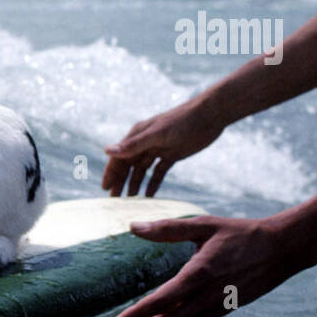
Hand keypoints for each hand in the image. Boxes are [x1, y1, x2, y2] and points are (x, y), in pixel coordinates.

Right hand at [102, 100, 224, 196]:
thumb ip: (133, 145)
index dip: (111, 173)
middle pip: (129, 165)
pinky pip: (159, 172)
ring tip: (130, 200)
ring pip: (142, 170)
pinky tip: (150, 195)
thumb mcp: (157, 134)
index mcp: (137, 136)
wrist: (210, 115)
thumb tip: (106, 151)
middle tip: (115, 200)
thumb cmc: (182, 121)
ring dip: (135, 183)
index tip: (105, 189)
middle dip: (120, 181)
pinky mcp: (172, 154)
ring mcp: (158, 149)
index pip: (119, 157)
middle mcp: (145, 143)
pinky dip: (154, 182)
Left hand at [106, 215, 307, 316]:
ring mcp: (216, 307)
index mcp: (199, 274)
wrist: (284, 248)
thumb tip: (132, 226)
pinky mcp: (223, 310)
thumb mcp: (204, 225)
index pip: (160, 301)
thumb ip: (167, 228)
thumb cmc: (242, 233)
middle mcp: (207, 296)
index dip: (135, 315)